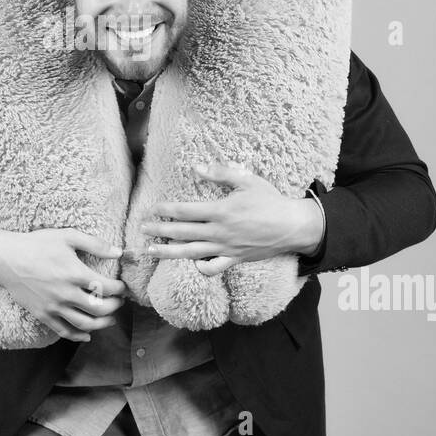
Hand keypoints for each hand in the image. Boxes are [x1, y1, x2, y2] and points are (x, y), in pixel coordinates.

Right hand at [0, 227, 127, 340]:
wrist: (6, 259)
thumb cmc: (36, 244)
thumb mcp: (67, 236)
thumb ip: (95, 244)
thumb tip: (119, 252)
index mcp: (75, 273)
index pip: (107, 288)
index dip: (119, 289)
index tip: (122, 286)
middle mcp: (66, 294)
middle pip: (100, 309)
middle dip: (115, 307)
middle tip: (119, 301)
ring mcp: (54, 307)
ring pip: (85, 324)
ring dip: (103, 324)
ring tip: (110, 318)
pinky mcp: (43, 315)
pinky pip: (64, 331)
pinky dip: (79, 336)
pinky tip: (88, 335)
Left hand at [140, 162, 323, 277]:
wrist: (293, 226)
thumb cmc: (270, 200)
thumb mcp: (247, 180)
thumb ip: (221, 173)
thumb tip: (196, 167)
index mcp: (221, 211)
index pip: (185, 211)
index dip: (166, 210)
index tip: (153, 209)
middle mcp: (220, 232)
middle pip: (182, 233)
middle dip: (160, 231)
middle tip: (142, 229)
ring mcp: (226, 248)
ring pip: (191, 253)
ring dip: (169, 252)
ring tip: (151, 251)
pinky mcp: (235, 259)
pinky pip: (213, 268)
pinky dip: (200, 268)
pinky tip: (189, 264)